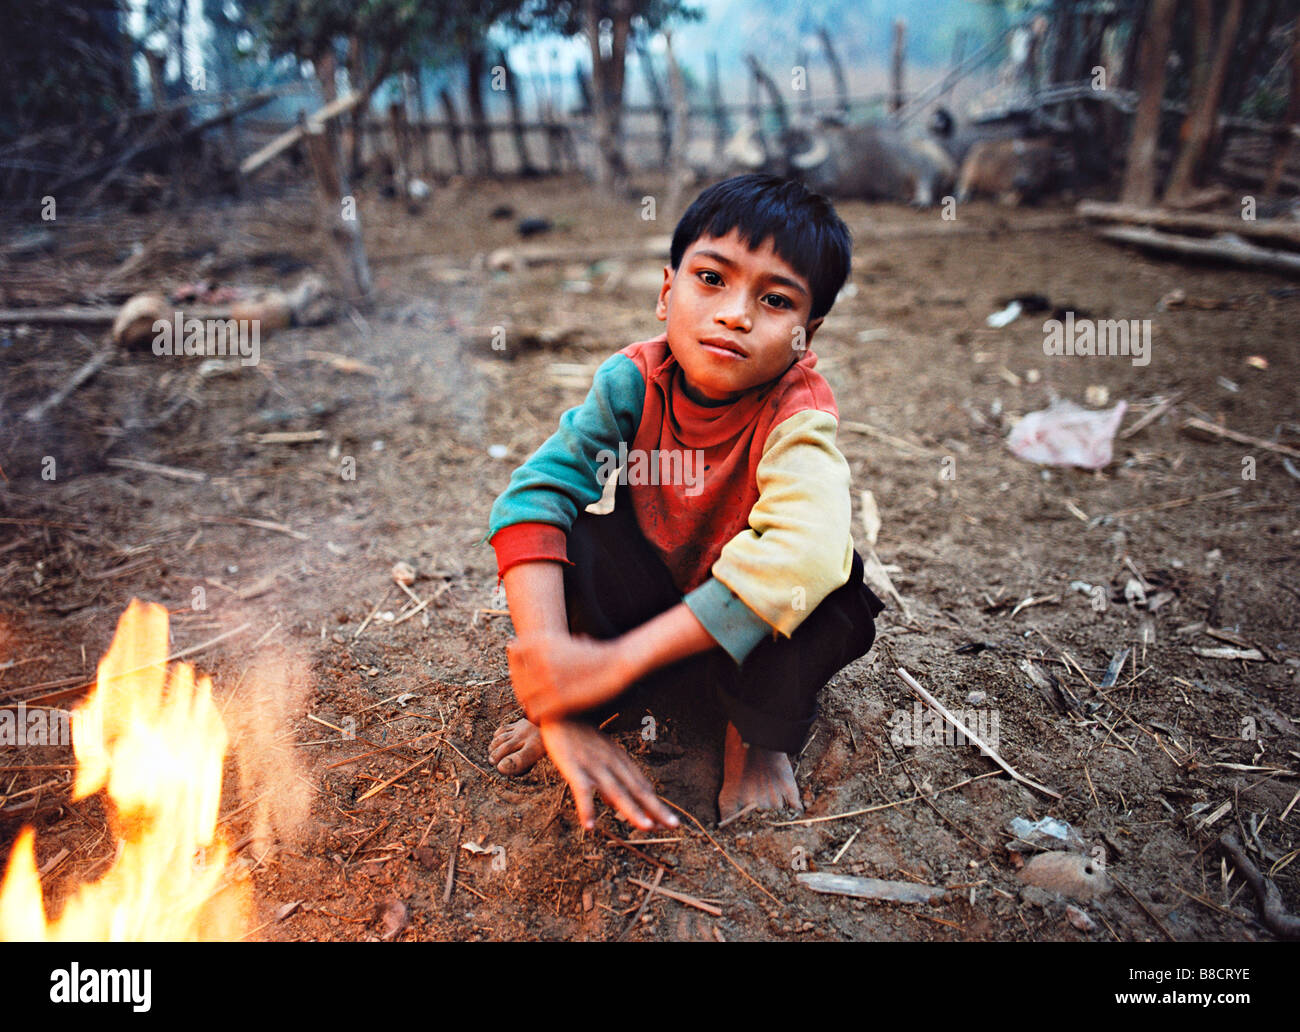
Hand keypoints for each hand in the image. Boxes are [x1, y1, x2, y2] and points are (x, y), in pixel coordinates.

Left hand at [507, 633, 629, 723]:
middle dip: (521, 684)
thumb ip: (544, 644)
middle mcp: (541, 659)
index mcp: (542, 640)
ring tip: (539, 702)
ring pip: (522, 695)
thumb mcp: (566, 639)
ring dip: (528, 700)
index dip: (517, 663)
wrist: (616, 663)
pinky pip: (534, 711)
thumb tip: (513, 646)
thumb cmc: (594, 654)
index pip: (513, 650)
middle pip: (515, 676)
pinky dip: (537, 714)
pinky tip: (546, 712)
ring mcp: (549, 680)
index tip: (525, 671)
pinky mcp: (558, 699)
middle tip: (533, 691)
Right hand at [538, 719, 678, 830]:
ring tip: (647, 827)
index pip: (642, 787)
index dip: (656, 807)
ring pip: (616, 791)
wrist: (561, 711)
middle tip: (674, 826)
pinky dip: (586, 808)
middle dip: (656, 809)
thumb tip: (615, 807)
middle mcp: (612, 764)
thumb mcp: (602, 756)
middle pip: (637, 790)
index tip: (670, 824)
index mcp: (621, 761)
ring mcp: (594, 766)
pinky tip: (590, 826)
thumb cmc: (583, 737)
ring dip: (632, 810)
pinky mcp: (573, 768)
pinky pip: (581, 790)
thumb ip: (610, 780)